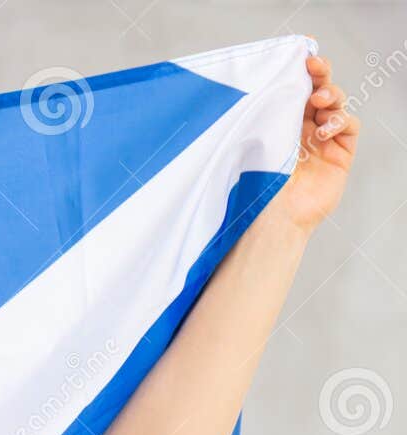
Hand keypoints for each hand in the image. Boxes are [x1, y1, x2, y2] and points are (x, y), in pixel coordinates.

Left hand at [270, 52, 360, 233]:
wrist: (271, 219)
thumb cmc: (253, 185)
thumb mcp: (251, 142)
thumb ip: (261, 115)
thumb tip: (261, 82)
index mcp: (276, 122)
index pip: (292, 88)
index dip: (300, 68)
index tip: (300, 50)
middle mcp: (300, 129)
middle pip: (317, 89)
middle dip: (318, 73)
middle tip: (312, 65)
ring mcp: (322, 140)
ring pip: (336, 104)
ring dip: (330, 95)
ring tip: (318, 100)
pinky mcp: (340, 154)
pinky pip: (348, 126)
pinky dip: (340, 120)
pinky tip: (325, 128)